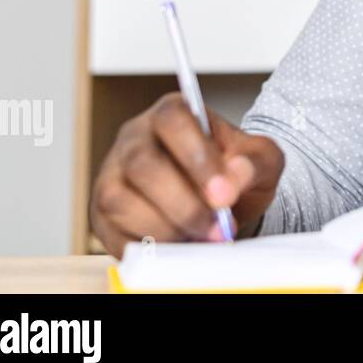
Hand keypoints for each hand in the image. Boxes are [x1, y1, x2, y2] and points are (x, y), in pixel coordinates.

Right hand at [90, 92, 284, 258]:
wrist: (221, 201)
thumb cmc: (234, 171)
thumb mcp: (260, 159)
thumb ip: (254, 162)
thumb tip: (234, 175)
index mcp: (172, 113)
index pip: (173, 121)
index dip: (197, 158)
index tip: (224, 194)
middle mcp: (135, 139)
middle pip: (142, 164)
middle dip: (183, 204)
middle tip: (217, 229)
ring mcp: (112, 175)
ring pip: (119, 200)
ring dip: (165, 228)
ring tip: (201, 239)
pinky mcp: (101, 214)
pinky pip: (109, 233)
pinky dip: (146, 247)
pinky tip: (178, 248)